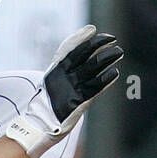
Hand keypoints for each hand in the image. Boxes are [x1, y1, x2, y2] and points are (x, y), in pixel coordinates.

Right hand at [4, 24, 122, 157]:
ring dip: (108, 58)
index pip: (68, 49)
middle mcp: (62, 77)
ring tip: (119, 51)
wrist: (37, 127)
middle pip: (83, 54)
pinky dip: (106, 79)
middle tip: (112, 38)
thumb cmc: (47, 108)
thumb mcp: (53, 86)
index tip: (92, 29)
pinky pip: (95, 87)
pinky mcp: (78, 102)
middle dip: (98, 44)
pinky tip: (115, 73)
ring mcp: (70, 88)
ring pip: (92, 67)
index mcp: (54, 72)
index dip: (80, 38)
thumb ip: (64, 74)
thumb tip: (79, 63)